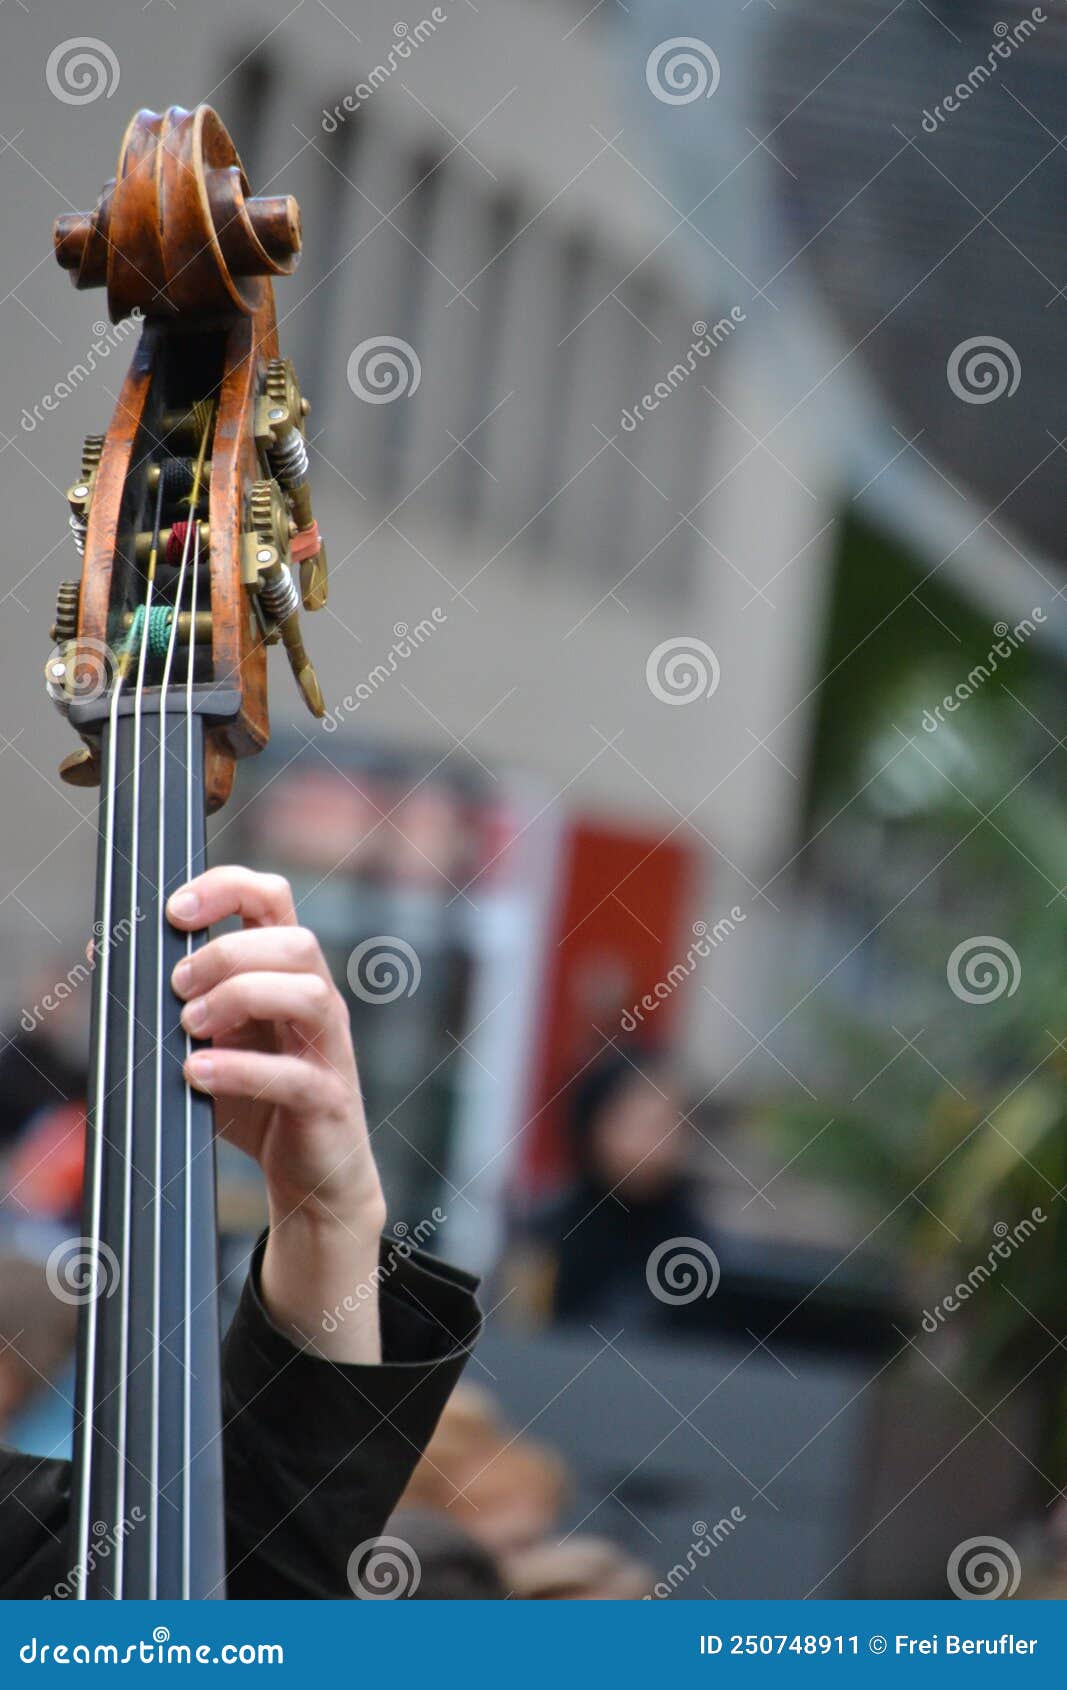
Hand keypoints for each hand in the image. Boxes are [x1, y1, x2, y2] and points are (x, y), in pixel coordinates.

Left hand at [167, 865, 385, 1362]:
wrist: (310, 1178)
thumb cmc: (260, 1104)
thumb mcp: (211, 1042)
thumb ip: (171, 1000)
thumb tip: (103, 951)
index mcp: (288, 974)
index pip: (273, 898)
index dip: (226, 889)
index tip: (176, 911)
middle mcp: (317, 1001)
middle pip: (293, 939)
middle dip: (225, 954)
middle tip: (178, 989)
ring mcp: (328, 1048)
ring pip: (308, 991)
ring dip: (239, 998)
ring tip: (191, 1028)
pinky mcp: (328, 1099)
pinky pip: (296, 1074)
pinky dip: (240, 1070)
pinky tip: (197, 1074)